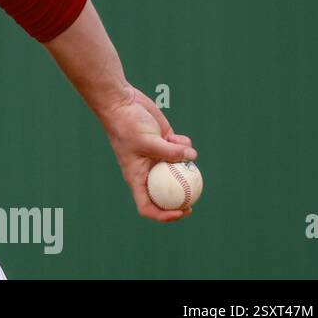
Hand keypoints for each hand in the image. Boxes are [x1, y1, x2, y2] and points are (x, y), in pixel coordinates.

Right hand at [96, 86, 197, 221]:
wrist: (122, 103)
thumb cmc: (127, 125)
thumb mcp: (148, 141)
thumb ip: (171, 152)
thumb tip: (192, 158)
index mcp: (137, 177)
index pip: (147, 206)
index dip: (164, 215)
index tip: (181, 212)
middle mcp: (147, 170)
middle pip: (166, 193)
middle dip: (182, 197)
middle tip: (196, 195)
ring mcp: (157, 157)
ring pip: (178, 170)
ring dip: (185, 163)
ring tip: (184, 151)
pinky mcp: (165, 143)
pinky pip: (182, 150)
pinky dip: (184, 145)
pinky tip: (175, 136)